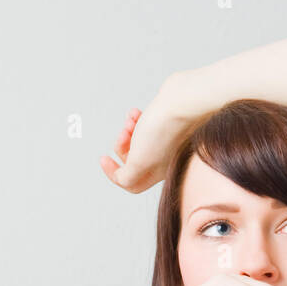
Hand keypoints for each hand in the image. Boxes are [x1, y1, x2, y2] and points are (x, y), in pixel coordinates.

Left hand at [100, 74, 197, 193]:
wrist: (183, 101)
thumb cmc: (164, 130)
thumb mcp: (139, 162)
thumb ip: (127, 177)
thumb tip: (121, 178)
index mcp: (158, 173)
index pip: (131, 184)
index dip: (113, 174)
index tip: (103, 159)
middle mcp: (163, 159)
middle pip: (132, 161)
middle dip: (122, 146)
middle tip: (123, 134)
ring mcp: (166, 141)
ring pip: (137, 141)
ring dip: (128, 130)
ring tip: (130, 120)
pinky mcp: (166, 124)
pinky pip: (144, 125)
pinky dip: (136, 119)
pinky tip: (136, 112)